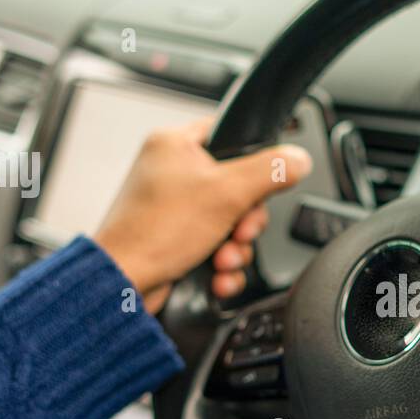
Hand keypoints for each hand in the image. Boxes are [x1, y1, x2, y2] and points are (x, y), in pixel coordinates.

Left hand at [94, 118, 312, 312]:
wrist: (122, 283)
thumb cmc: (153, 234)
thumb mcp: (226, 193)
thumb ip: (269, 170)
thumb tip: (297, 159)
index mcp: (175, 144)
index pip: (231, 135)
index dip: (255, 160)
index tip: (262, 183)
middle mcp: (171, 172)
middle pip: (238, 186)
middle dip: (246, 220)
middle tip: (240, 230)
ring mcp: (172, 208)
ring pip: (230, 221)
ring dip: (237, 247)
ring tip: (223, 258)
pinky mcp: (175, 239)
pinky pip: (215, 245)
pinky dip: (222, 264)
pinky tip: (217, 274)